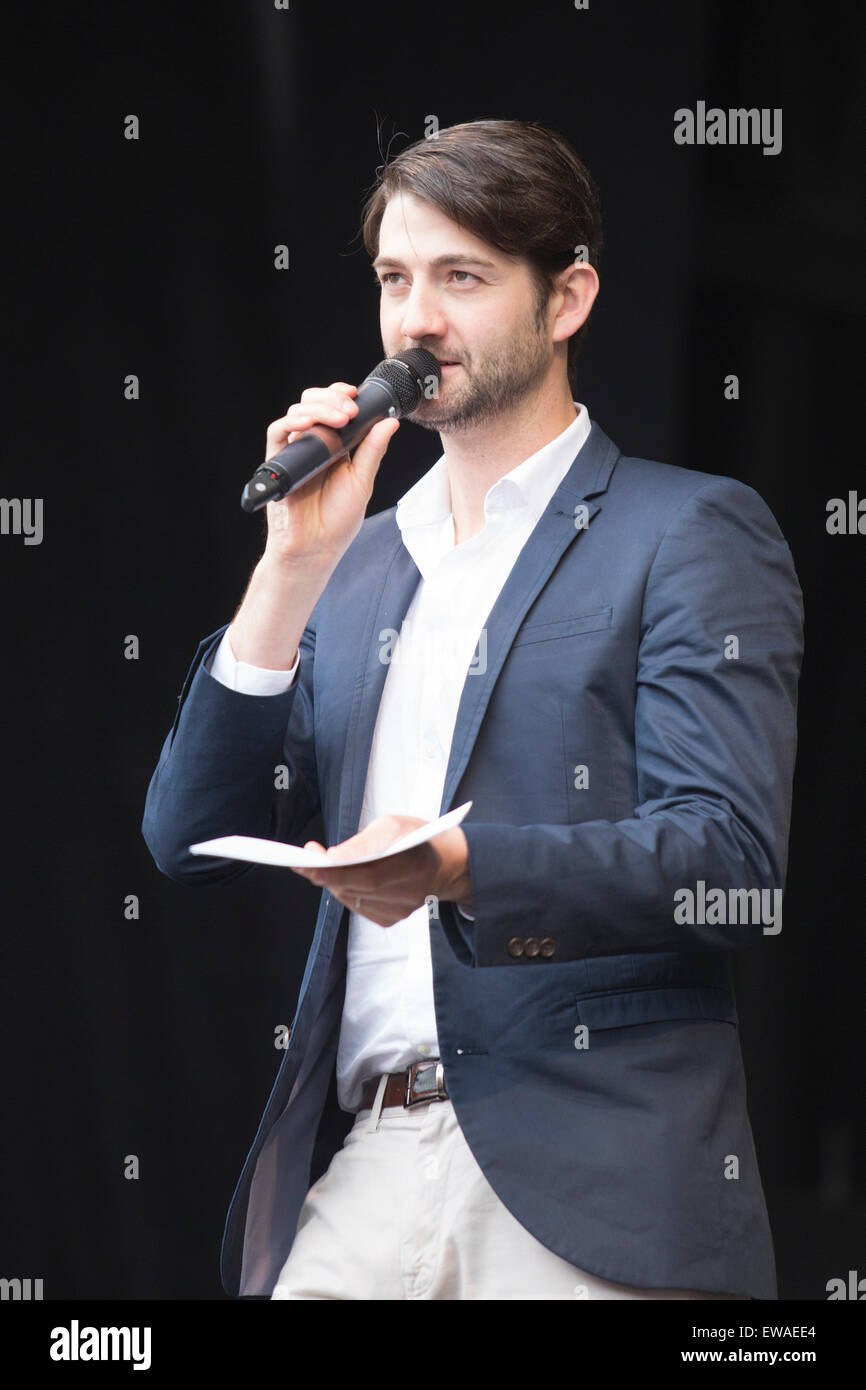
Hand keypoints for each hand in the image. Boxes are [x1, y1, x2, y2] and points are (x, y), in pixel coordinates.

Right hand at [262, 382, 399, 566]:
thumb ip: (373, 450)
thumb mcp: (362, 480)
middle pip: (313, 402)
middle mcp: (313, 443)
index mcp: (335, 445)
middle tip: (350, 409)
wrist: (316, 547)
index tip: (356, 393)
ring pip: (297, 412)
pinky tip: (309, 423)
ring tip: (339, 418)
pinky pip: (278, 432)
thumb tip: (390, 422)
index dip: (341, 394)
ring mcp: (295, 450)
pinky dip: (292, 422)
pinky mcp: (278, 461)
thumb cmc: (337, 520)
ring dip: (318, 407)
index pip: (333, 407)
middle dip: (332, 398)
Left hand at [291, 815, 471, 926]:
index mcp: (416, 863)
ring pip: (353, 898)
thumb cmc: (415, 837)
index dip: (338, 869)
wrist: (443, 863)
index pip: (370, 872)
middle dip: (324, 874)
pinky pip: (358, 906)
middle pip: (357, 887)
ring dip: (330, 882)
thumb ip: (363, 842)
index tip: (312, 860)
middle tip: (301, 860)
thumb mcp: (393, 824)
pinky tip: (340, 879)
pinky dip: (344, 892)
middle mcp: (411, 892)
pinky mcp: (393, 918)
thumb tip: (332, 857)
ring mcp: (402, 910)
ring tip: (314, 865)